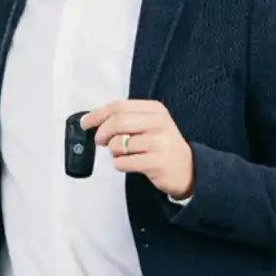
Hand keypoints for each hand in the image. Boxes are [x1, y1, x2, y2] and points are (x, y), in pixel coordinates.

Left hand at [80, 100, 194, 199]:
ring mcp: (159, 143)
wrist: (189, 169)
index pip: (119, 106)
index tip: (85, 122)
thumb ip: (126, 118)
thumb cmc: (162, 146)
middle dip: (102, 133)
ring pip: (118, 144)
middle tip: (99, 141)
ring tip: (124, 153)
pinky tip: (130, 163)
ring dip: (113, 151)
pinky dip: (120, 164)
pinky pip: (123, 162)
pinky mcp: (156, 162)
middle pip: (117, 122)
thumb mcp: (150, 124)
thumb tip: (93, 120)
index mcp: (155, 110)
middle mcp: (158, 123)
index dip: (98, 114)